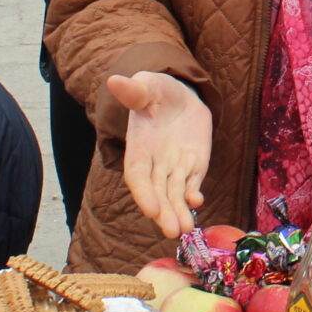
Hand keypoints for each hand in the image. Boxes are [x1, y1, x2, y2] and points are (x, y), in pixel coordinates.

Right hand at [106, 72, 210, 237]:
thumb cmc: (157, 91)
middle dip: (164, 212)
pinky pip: (193, 184)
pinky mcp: (194, 167)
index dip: (143, 193)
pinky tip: (197, 203)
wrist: (181, 96)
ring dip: (179, 212)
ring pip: (175, 195)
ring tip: (185, 229)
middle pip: (157, 192)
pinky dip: (194, 196)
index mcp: (138, 147)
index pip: (137, 175)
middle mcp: (154, 163)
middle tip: (172, 231)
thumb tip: (114, 80)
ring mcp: (175, 167)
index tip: (150, 209)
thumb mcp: (147, 86)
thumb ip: (134, 91)